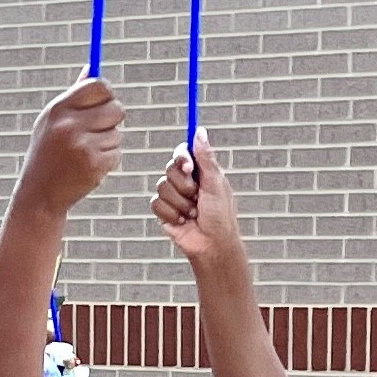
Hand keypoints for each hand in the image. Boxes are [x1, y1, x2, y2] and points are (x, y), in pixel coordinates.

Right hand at [18, 76, 124, 214]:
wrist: (39, 194)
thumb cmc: (47, 152)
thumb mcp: (52, 120)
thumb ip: (74, 95)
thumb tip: (92, 67)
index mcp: (59, 109)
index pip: (98, 86)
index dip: (107, 93)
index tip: (105, 101)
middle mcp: (70, 125)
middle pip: (115, 108)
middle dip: (113, 117)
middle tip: (101, 127)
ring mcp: (82, 146)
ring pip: (117, 133)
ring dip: (108, 141)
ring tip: (87, 151)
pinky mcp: (94, 165)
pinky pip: (116, 153)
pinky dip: (108, 159)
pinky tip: (90, 166)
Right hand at [151, 133, 238, 262]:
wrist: (212, 245)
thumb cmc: (220, 216)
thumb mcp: (216, 184)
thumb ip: (205, 158)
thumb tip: (199, 131)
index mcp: (199, 172)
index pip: (182, 152)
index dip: (182, 157)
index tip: (188, 166)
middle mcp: (185, 181)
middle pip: (169, 168)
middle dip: (184, 186)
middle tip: (197, 198)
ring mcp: (173, 196)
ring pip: (161, 186)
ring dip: (180, 203)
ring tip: (193, 213)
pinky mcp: (163, 211)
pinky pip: (156, 203)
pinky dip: (171, 213)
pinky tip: (183, 222)